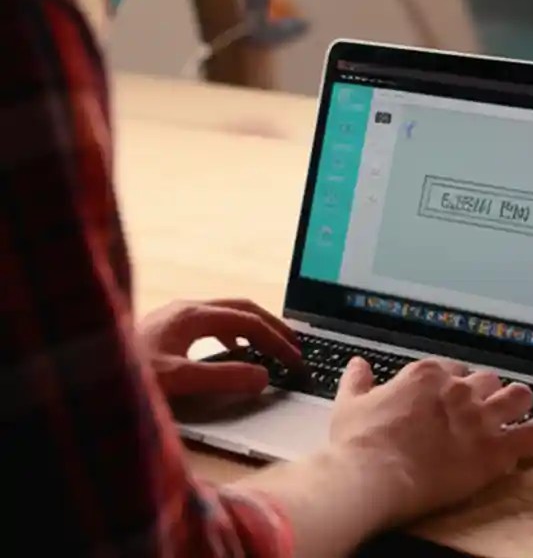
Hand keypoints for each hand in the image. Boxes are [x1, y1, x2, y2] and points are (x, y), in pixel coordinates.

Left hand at [138, 298, 302, 398]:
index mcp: (192, 315)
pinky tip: (234, 350)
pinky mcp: (167, 328)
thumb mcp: (179, 380)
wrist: (81, 375)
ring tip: (272, 347)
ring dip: (255, 328)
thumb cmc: (126, 374)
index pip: (249, 321)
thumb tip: (263, 376)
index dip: (277, 340)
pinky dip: (235, 333)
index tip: (296, 359)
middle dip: (273, 326)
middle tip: (296, 347)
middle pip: (243, 308)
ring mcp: (175, 316)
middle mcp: (186, 309)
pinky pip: (213, 322)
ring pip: (228, 312)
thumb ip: (224, 378)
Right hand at [330, 357, 532, 525]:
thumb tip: (358, 365)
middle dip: (485, 394)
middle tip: (479, 413)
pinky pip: (532, 437)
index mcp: (427, 375)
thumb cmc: (357, 443)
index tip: (449, 399)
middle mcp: (460, 390)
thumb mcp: (350, 405)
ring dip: (517, 406)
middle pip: (488, 380)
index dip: (454, 384)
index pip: (454, 369)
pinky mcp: (494, 450)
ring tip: (514, 419)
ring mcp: (481, 418)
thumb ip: (358, 382)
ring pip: (517, 397)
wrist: (371, 476)